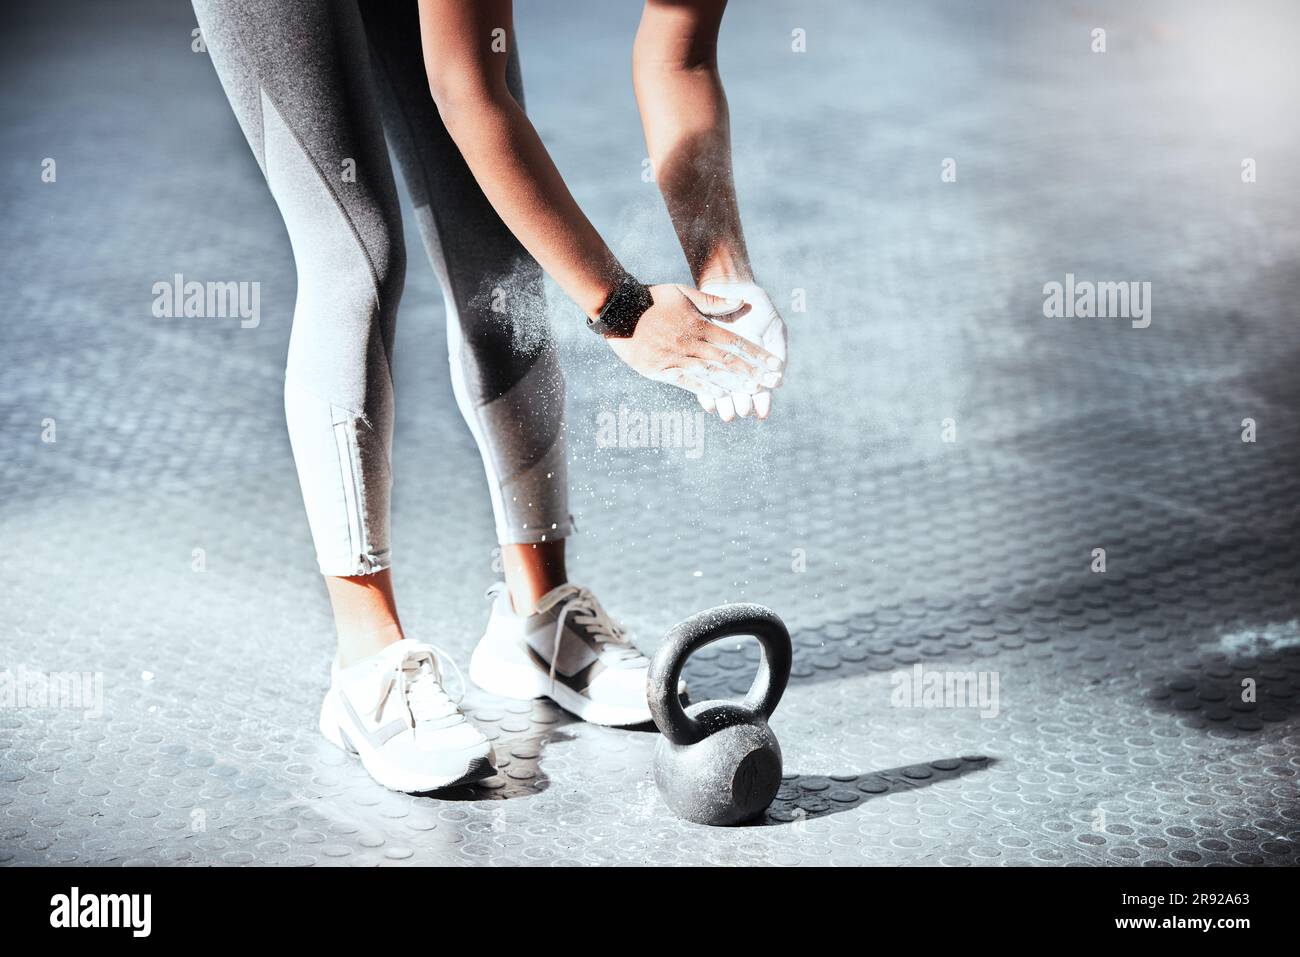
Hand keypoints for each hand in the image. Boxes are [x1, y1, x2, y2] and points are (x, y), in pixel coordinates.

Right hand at [603, 284, 783, 398]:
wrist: (617, 311)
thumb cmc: (651, 298)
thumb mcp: (683, 292)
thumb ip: (712, 300)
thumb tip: (741, 301)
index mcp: (698, 325)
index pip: (734, 342)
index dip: (756, 354)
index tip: (772, 363)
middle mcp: (690, 344)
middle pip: (727, 362)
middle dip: (751, 373)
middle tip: (770, 384)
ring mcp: (675, 359)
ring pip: (710, 375)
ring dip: (733, 386)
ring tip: (752, 394)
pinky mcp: (661, 370)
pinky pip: (687, 383)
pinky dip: (705, 390)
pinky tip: (720, 397)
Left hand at [695, 279, 788, 420]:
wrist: (730, 289)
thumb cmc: (756, 308)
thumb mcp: (773, 327)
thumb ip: (777, 352)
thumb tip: (779, 378)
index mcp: (758, 364)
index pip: (761, 389)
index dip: (762, 402)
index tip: (761, 412)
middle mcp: (739, 369)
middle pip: (741, 394)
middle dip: (742, 404)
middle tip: (742, 411)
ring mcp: (720, 365)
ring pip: (723, 390)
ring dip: (725, 404)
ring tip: (726, 414)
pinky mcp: (702, 358)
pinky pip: (703, 379)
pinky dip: (706, 392)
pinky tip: (710, 403)